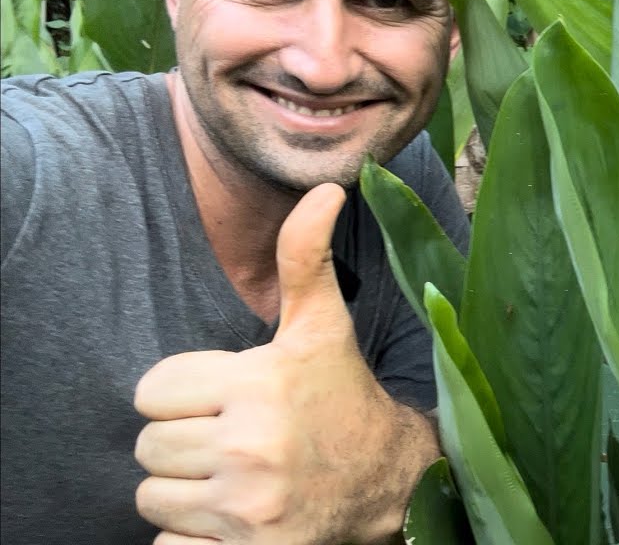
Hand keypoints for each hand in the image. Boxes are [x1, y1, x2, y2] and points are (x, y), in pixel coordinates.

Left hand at [134, 183, 434, 543]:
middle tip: (234, 442)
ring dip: (184, 493)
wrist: (393, 485)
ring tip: (235, 478)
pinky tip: (234, 520)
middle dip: (183, 445)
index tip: (230, 400)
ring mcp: (247, 508)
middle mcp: (252, 447)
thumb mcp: (323, 327)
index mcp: (260, 384)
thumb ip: (306, 258)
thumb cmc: (345, 398)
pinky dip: (192, 540)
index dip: (185, 395)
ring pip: (152, 498)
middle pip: (148, 446)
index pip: (152, 390)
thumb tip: (326, 186)